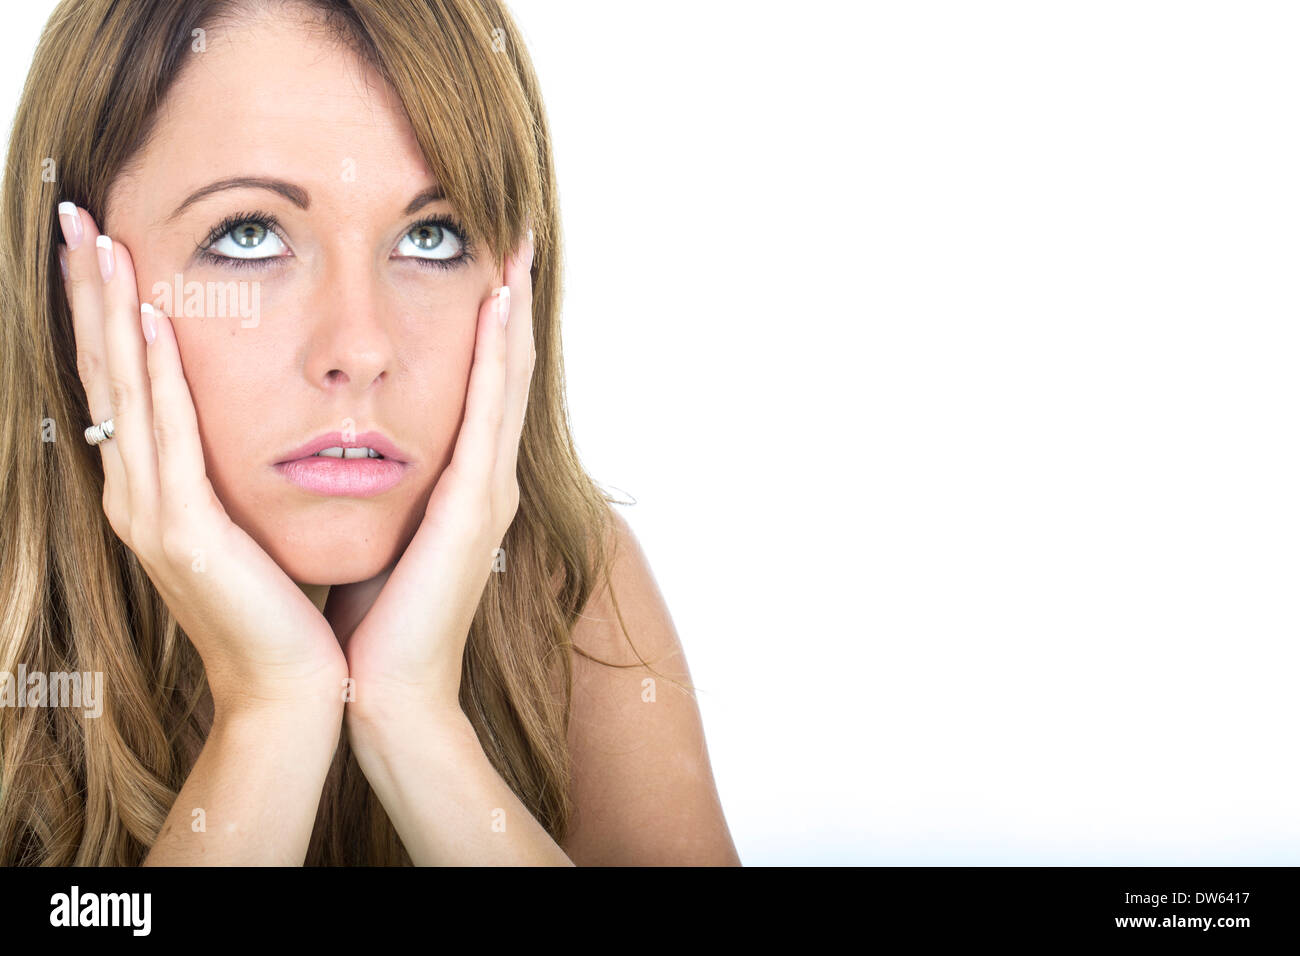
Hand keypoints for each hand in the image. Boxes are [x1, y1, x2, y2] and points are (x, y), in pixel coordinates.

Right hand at [58, 203, 346, 714]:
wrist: (294, 685)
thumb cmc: (283, 605)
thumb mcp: (249, 522)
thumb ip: (229, 471)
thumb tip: (244, 414)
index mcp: (157, 490)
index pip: (125, 381)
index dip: (108, 312)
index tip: (104, 243)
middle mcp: (139, 495)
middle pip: (106, 373)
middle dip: (92, 294)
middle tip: (77, 217)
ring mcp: (152, 515)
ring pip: (125, 394)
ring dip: (112, 315)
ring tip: (100, 245)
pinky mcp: (184, 535)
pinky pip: (167, 440)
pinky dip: (157, 380)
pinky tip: (154, 326)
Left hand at [335, 228, 535, 721]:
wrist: (385, 692)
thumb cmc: (372, 620)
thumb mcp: (375, 531)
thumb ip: (376, 486)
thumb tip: (338, 444)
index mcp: (463, 482)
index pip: (481, 383)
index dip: (488, 321)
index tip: (483, 260)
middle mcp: (489, 476)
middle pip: (506, 367)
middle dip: (511, 296)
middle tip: (515, 227)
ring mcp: (491, 489)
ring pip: (508, 377)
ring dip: (512, 307)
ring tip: (517, 244)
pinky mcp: (477, 505)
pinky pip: (489, 412)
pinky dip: (497, 355)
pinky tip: (498, 304)